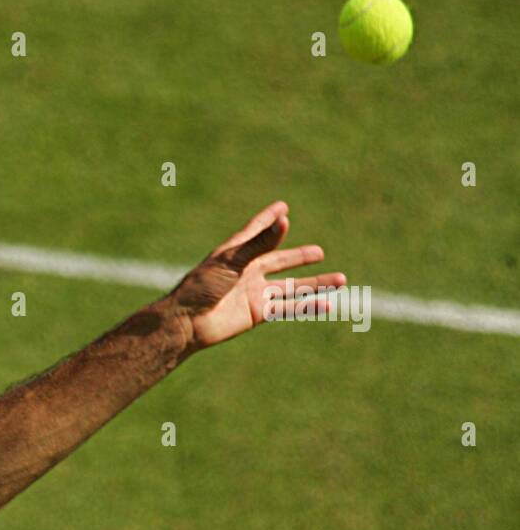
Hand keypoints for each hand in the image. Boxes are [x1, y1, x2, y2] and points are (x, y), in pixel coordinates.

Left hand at [168, 201, 345, 349]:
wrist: (187, 323)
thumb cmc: (202, 287)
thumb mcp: (231, 261)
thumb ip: (259, 243)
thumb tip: (285, 221)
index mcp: (237, 254)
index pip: (257, 231)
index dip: (270, 219)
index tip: (283, 207)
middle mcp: (248, 272)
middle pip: (280, 261)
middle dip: (300, 257)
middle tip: (320, 252)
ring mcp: (254, 293)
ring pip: (291, 287)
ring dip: (315, 284)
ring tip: (341, 279)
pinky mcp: (257, 313)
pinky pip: (288, 308)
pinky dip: (307, 306)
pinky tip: (327, 305)